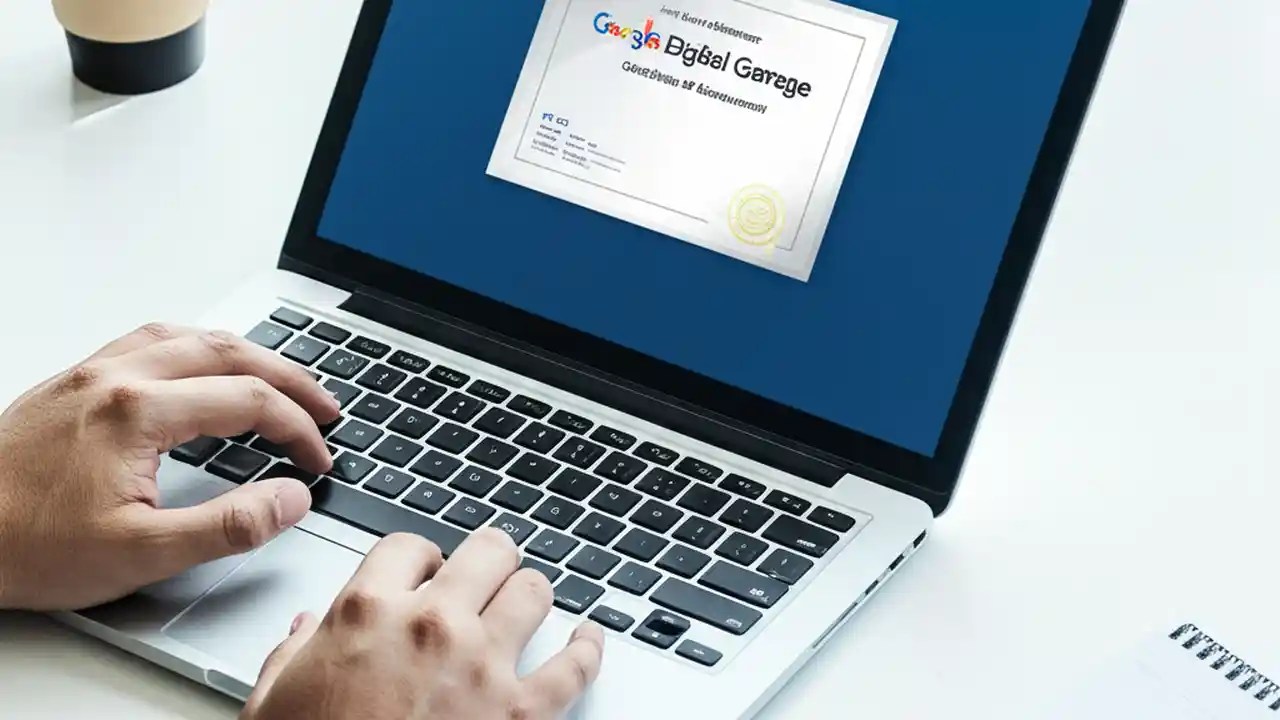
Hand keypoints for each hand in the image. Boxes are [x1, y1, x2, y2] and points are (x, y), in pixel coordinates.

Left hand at [0, 323, 337, 610]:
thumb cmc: (27, 546)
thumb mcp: (140, 554)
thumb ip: (228, 526)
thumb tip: (290, 499)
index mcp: (138, 412)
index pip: (249, 401)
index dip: (298, 429)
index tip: (318, 458)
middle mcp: (117, 377)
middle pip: (229, 352)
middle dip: (290, 376)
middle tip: (325, 405)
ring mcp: (92, 374)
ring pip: (189, 335)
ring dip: (246, 352)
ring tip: (280, 376)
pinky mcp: (73, 382)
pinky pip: (151, 339)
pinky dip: (197, 345)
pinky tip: (202, 364)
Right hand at [241, 529, 604, 719]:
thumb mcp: (272, 701)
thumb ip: (292, 655)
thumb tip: (304, 630)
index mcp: (365, 613)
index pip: (409, 546)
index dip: (421, 558)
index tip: (426, 571)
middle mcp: (430, 626)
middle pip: (487, 551)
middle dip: (488, 561)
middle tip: (486, 576)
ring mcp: (481, 665)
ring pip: (534, 591)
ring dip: (530, 596)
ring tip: (526, 604)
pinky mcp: (519, 713)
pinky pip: (574, 666)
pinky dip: (588, 649)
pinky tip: (588, 641)